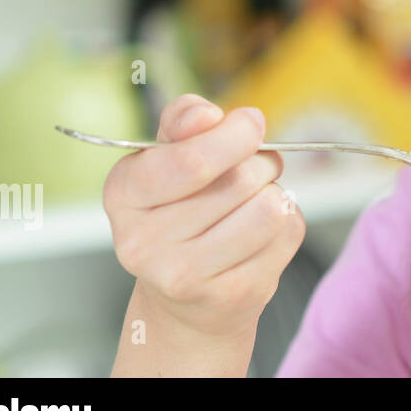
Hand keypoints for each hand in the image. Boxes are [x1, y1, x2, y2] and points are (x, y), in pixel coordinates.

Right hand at [103, 94, 305, 338]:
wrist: (184, 295)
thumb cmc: (181, 205)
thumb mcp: (168, 154)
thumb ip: (183, 120)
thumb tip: (206, 115)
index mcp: (123, 195)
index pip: (191, 161)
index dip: (235, 135)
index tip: (251, 123)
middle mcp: (143, 243)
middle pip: (240, 181)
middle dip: (261, 162)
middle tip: (255, 167)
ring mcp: (186, 276)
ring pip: (269, 208)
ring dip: (275, 193)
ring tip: (255, 200)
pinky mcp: (231, 295)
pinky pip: (287, 234)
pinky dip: (287, 222)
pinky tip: (260, 232)